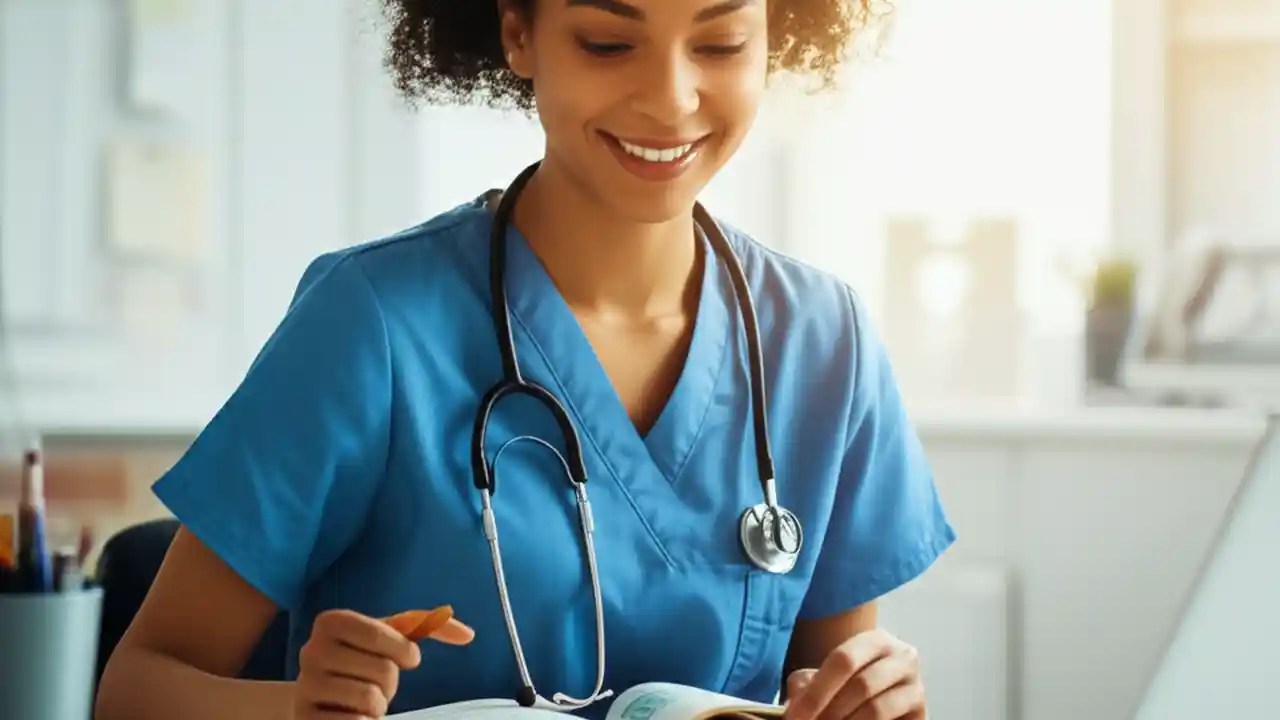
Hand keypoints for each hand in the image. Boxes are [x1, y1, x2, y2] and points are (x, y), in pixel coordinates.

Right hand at [293, 608, 472, 719]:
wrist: (319, 697)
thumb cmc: (361, 660)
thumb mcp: (388, 636)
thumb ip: (426, 626)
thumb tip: (469, 634)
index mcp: (330, 622)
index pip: (379, 633)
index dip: (401, 649)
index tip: (408, 658)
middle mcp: (311, 651)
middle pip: (382, 669)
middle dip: (390, 682)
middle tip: (376, 682)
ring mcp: (305, 687)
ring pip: (370, 699)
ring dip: (378, 704)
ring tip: (362, 700)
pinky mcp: (305, 718)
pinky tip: (351, 715)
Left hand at [783, 628, 925, 719]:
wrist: (882, 700)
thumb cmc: (846, 687)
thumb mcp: (824, 679)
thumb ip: (807, 685)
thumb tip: (794, 706)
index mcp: (875, 640)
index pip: (843, 659)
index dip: (816, 691)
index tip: (795, 716)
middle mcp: (903, 657)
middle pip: (861, 685)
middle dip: (829, 711)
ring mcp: (916, 686)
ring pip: (876, 710)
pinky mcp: (922, 713)